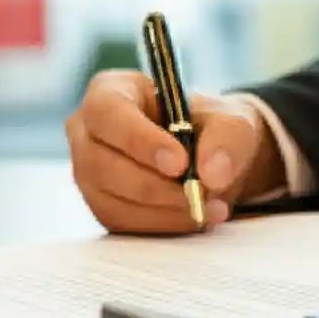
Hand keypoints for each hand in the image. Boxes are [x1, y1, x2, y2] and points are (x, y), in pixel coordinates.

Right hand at [65, 70, 284, 233]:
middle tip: (200, 193)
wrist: (208, 158)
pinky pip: (123, 224)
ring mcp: (89, 174)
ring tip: (207, 206)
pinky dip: (163, 224)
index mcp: (109, 93)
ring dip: (163, 210)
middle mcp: (87, 133)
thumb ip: (228, 138)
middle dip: (155, 185)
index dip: (139, 140)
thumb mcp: (231, 121)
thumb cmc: (208, 128)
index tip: (179, 163)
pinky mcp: (103, 207)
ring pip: (111, 200)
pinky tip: (194, 217)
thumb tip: (212, 174)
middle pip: (102, 164)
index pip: (107, 112)